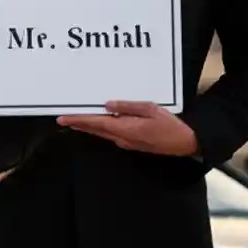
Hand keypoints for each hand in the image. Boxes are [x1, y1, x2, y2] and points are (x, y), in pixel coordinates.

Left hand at [57, 100, 199, 156]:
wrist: (185, 142)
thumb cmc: (170, 125)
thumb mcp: (150, 109)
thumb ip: (128, 107)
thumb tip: (108, 105)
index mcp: (125, 128)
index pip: (96, 123)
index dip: (78, 120)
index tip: (63, 118)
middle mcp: (122, 138)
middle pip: (95, 130)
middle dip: (78, 124)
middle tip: (62, 119)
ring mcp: (127, 142)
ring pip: (102, 133)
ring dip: (88, 127)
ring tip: (75, 120)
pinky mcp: (132, 142)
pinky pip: (110, 135)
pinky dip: (100, 128)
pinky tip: (97, 124)